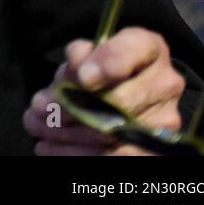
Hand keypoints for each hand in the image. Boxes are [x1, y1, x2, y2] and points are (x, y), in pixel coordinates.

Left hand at [23, 28, 185, 154]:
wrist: (118, 93)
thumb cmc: (96, 69)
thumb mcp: (84, 56)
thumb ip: (79, 56)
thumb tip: (77, 67)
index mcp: (149, 49)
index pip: (135, 48)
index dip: (109, 62)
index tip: (83, 77)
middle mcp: (165, 83)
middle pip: (119, 100)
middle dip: (72, 106)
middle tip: (41, 108)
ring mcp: (165, 119)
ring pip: (112, 132)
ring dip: (67, 133)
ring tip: (37, 127)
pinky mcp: (156, 148)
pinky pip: (114, 156)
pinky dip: (76, 153)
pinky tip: (50, 148)